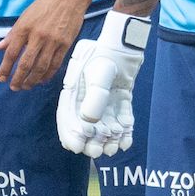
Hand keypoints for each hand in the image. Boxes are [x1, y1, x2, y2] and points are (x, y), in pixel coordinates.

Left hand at [0, 0, 86, 89]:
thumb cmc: (46, 3)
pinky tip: (42, 79)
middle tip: (14, 87)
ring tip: (27, 86)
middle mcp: (37, 36)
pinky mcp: (65, 44)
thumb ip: (12, 34)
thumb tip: (0, 47)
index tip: (2, 77)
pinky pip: (55, 64)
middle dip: (18, 79)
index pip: (11, 53)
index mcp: (24, 27)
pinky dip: (48, 75)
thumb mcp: (25, 15)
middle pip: (25, 64)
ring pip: (40, 68)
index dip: (5, 68)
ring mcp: (52, 41)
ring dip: (32, 80)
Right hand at [57, 11, 148, 157]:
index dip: (70, 133)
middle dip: (91, 141)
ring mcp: (106, 100)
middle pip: (87, 126)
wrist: (124, 44)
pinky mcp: (120, 100)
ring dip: (108, 139)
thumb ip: (94, 97)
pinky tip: (126, 142)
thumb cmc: (106, 55)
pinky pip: (120, 119)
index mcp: (75, 92)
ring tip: (112, 148)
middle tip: (97, 151)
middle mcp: (88, 99)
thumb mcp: (97, 74)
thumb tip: (89, 122)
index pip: (68, 116)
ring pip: (105, 125)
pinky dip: (124, 132)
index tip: (75, 147)